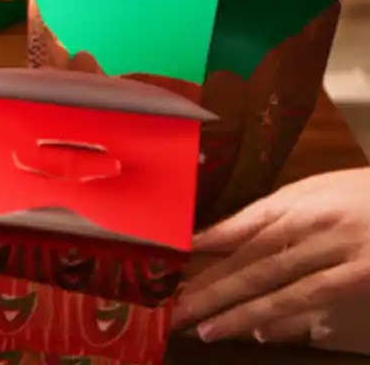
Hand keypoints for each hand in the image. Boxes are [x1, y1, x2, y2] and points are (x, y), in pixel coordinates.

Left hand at [173, 168, 369, 351]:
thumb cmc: (361, 193)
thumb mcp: (314, 189)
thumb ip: (268, 213)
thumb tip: (215, 237)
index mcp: (300, 201)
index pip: (243, 227)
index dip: (204, 249)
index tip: (171, 267)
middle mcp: (317, 227)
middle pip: (254, 263)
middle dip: (211, 289)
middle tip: (175, 309)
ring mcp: (343, 256)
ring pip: (282, 290)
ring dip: (239, 312)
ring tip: (204, 328)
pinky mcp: (364, 279)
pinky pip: (318, 302)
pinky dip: (287, 319)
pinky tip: (258, 332)